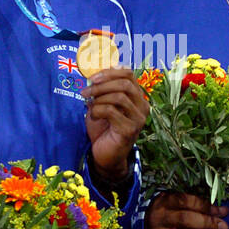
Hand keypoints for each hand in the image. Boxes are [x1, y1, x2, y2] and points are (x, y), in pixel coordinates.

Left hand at [81, 68, 148, 188]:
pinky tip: (92, 117)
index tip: (92, 78)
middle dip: (102, 85)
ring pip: (119, 96)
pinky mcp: (129, 129)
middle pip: (125, 84)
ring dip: (98, 98)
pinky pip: (111, 111)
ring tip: (88, 105)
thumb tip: (92, 76)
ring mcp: (138, 119)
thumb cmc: (104, 129)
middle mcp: (142, 106)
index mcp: (137, 97)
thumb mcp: (102, 105)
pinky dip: (97, 111)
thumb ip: (101, 91)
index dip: (110, 72)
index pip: (129, 75)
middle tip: (85, 91)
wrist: (106, 156)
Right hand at [146, 192, 227, 228]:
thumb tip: (223, 211)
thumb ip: (198, 206)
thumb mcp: (178, 204)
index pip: (188, 202)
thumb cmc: (168, 213)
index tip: (223, 212)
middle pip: (184, 219)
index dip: (207, 207)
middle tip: (224, 227)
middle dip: (207, 223)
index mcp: (165, 201)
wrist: (143, 226)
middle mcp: (158, 217)